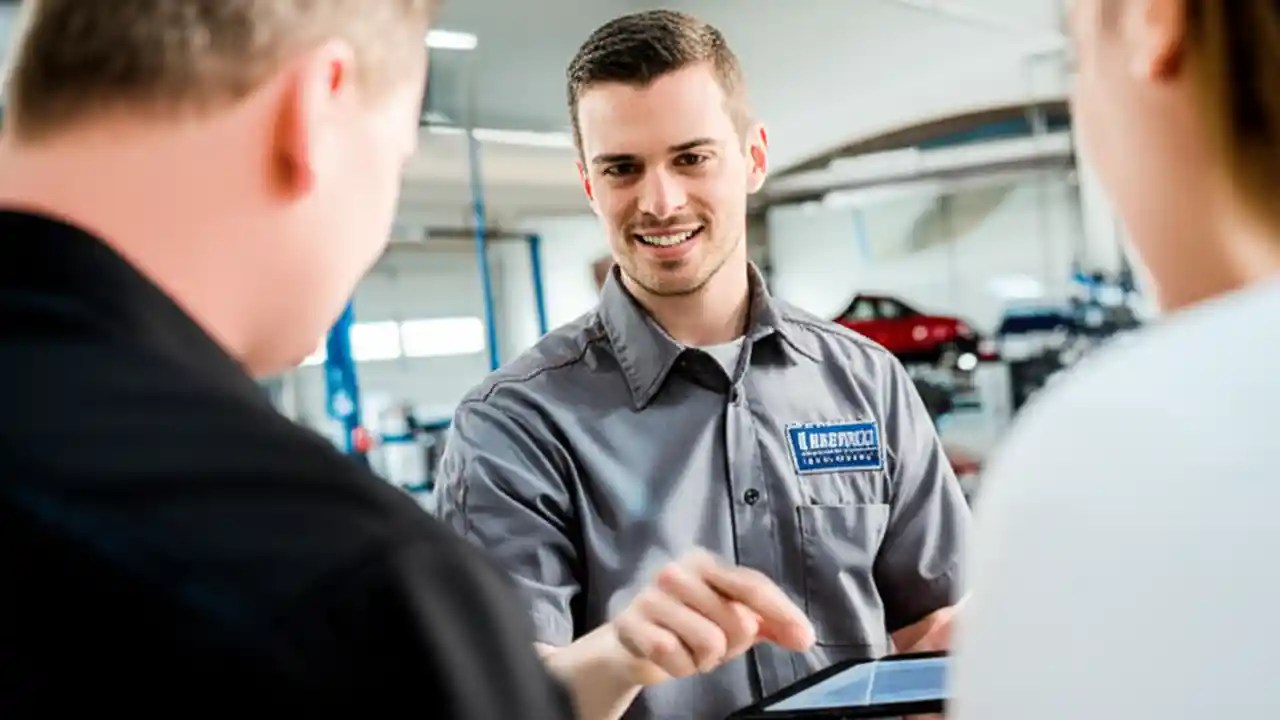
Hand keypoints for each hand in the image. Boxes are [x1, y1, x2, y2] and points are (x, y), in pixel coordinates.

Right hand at [610, 549, 814, 685]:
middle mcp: (677, 572)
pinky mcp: (631, 624)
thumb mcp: (729, 619)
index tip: (805, 638)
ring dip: (704, 659)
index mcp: (705, 562)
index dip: (782, 613)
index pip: (752, 586)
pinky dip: (680, 667)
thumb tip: (802, 636)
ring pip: (710, 643)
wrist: (630, 641)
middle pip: (738, 622)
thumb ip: (767, 622)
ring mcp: (651, 596)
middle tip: (709, 641)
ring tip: (688, 649)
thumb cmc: (686, 625)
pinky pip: (677, 658)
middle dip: (731, 645)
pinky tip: (668, 656)